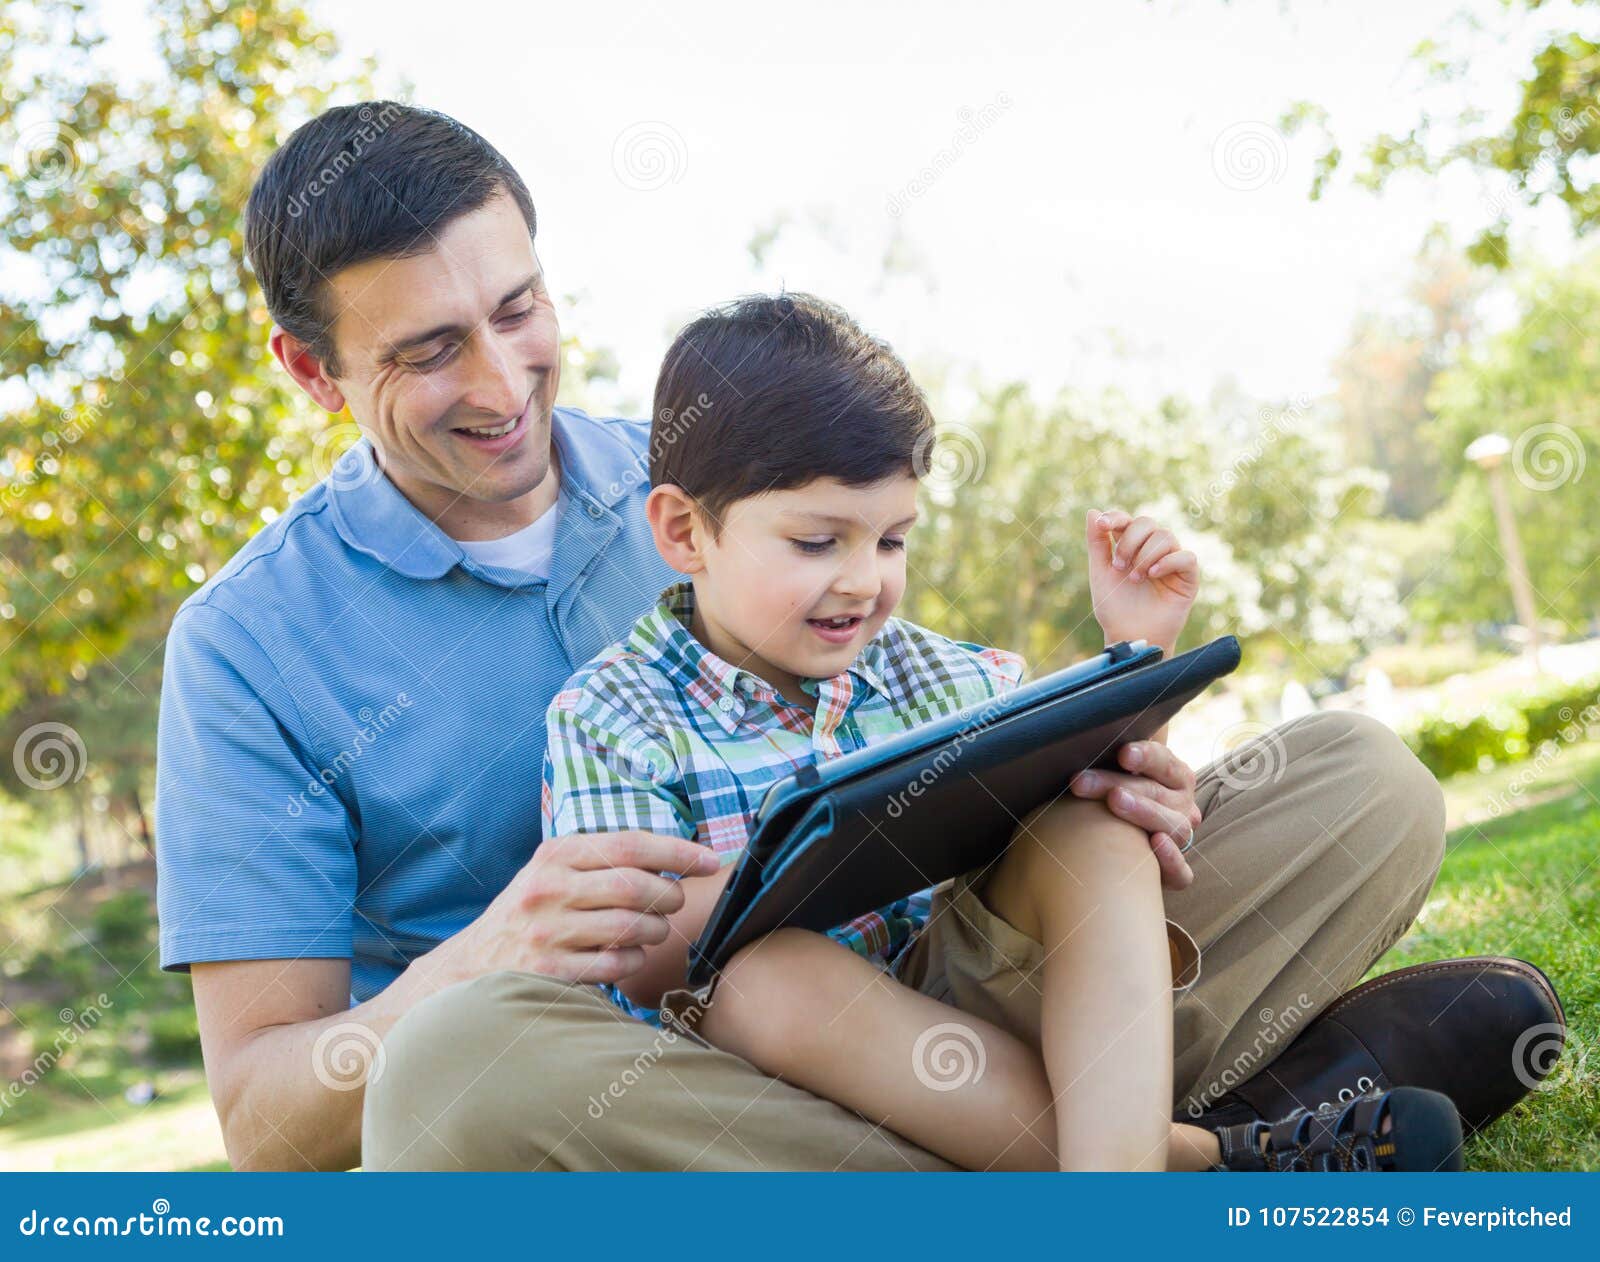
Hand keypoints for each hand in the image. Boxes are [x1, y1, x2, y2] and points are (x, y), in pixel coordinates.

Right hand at [463, 830, 720, 984]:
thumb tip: (678, 855)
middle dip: (669, 896)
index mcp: (556, 854)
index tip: (710, 860)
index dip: (678, 851)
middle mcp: (548, 888)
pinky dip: (634, 962)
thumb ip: (605, 859)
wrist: (473, 964)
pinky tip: (630, 957)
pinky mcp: (548, 972)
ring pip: (630, 928)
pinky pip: (615, 965)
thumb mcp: (556, 871)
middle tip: (674, 902)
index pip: (629, 844)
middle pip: (635, 886)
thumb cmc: (533, 911)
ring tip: (652, 930)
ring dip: (655, 930)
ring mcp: (546, 931)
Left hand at [1068, 740, 1201, 889]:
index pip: (1164, 761)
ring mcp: (1181, 837)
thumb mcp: (1117, 775)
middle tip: (1080, 782)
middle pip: (1155, 792)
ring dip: (1142, 812)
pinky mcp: (1176, 872)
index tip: (1122, 754)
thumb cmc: (1114, 797)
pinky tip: (1154, 843)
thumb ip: (1110, 762)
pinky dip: (1171, 858)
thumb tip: (1074, 741)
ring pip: (1172, 825)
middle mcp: (1183, 804)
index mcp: (1175, 776)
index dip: (1146, 756)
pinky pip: (1181, 871)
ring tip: (1113, 801)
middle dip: (1115, 783)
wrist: (1125, 846)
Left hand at [1085, 509, 1199, 655]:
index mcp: (1130, 545)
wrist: (1130, 635)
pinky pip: (1186, 556)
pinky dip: (1168, 562)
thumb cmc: (1115, 607)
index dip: (1115, 517)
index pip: (1127, 519)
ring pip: (1165, 536)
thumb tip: (1092, 511)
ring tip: (1135, 578)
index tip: (1102, 526)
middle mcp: (1152, 549)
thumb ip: (1097, 543)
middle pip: (1147, 523)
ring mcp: (1171, 561)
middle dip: (1130, 541)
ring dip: (1146, 555)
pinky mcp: (1187, 577)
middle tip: (1119, 565)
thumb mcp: (1100, 573)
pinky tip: (1153, 575)